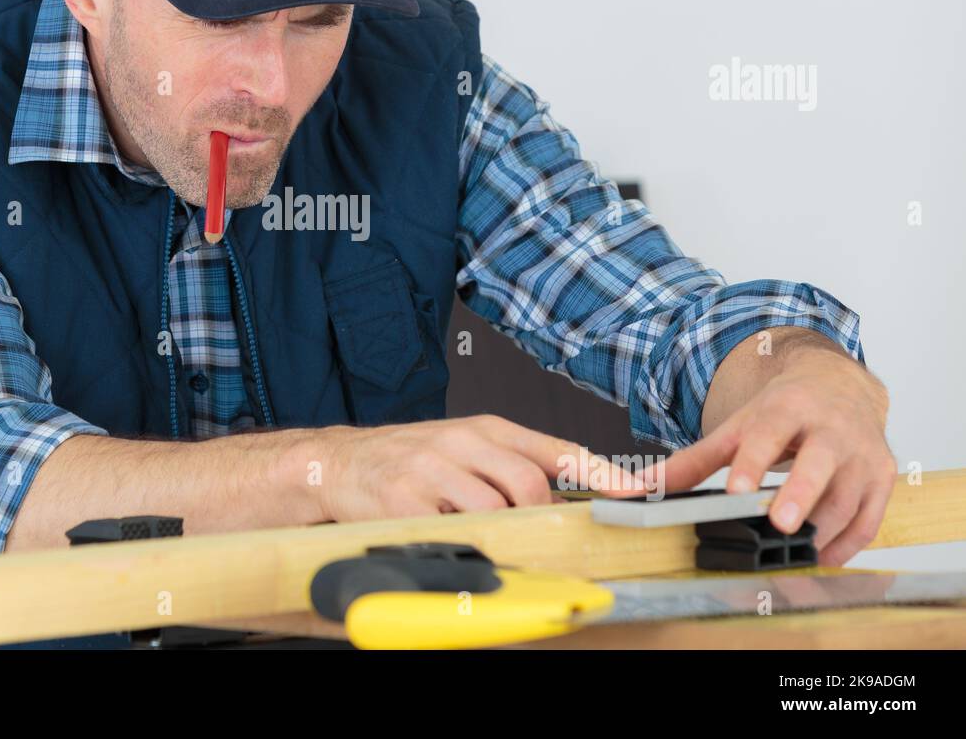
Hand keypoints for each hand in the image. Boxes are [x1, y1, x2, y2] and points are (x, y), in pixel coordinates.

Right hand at [316, 414, 649, 522]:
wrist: (337, 461)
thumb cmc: (408, 459)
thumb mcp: (464, 449)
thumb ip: (510, 468)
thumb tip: (560, 507)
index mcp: (484, 429)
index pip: (555, 448)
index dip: (600, 473)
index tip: (636, 491)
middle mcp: (460, 442)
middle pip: (528, 484)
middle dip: (536, 517)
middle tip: (527, 535)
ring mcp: (431, 470)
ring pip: (492, 509)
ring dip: (496, 533)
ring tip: (480, 534)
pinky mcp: (403, 500)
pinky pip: (450, 531)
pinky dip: (460, 544)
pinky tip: (448, 539)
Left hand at [662, 348, 893, 565]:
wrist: (838, 385)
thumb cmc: (783, 410)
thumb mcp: (736, 427)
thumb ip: (691, 461)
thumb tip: (639, 489)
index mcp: (787, 408)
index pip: (769, 434)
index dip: (753, 462)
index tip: (736, 490)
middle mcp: (830, 428)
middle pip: (819, 462)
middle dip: (800, 493)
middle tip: (780, 523)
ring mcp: (861, 452)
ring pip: (847, 498)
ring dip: (821, 531)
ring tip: (793, 553)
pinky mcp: (883, 476)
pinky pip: (868, 519)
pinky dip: (847, 544)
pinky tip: (821, 557)